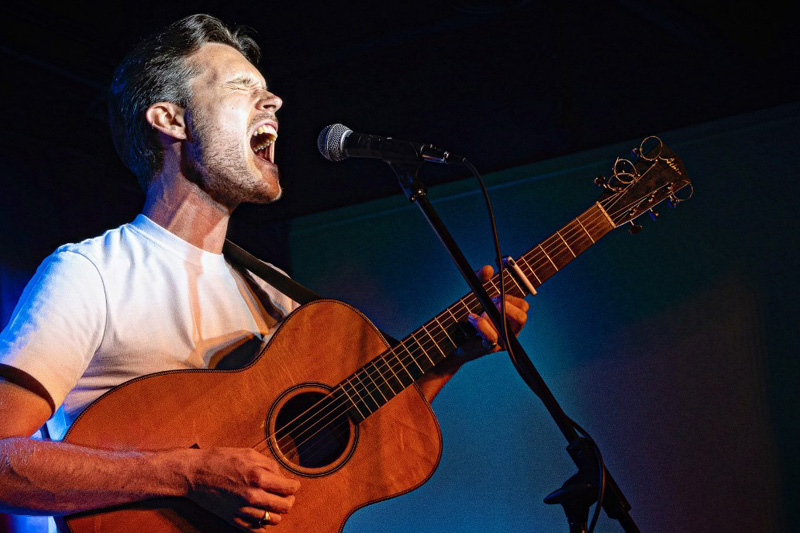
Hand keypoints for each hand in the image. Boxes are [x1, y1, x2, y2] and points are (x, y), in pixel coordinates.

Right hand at [184, 447, 299, 529]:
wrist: (194, 473)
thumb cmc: (220, 460)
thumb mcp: (249, 453)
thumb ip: (269, 465)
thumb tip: (282, 476)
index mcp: (258, 477)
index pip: (289, 488)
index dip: (294, 486)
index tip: (293, 484)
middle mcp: (253, 496)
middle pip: (285, 507)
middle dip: (289, 500)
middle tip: (286, 495)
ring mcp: (243, 510)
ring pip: (273, 520)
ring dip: (278, 513)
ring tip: (274, 504)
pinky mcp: (233, 519)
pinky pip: (256, 530)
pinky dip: (263, 524)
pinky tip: (262, 515)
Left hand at [460, 265, 528, 360]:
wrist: (453, 336)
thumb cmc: (469, 314)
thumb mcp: (475, 292)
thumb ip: (480, 278)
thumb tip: (488, 269)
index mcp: (512, 317)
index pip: (523, 307)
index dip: (511, 298)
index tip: (496, 296)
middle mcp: (511, 330)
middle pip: (522, 317)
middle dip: (506, 307)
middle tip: (492, 303)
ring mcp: (502, 341)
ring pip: (505, 327)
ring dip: (490, 316)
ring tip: (479, 313)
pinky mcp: (490, 347)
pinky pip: (491, 336)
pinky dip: (480, 324)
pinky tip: (472, 318)